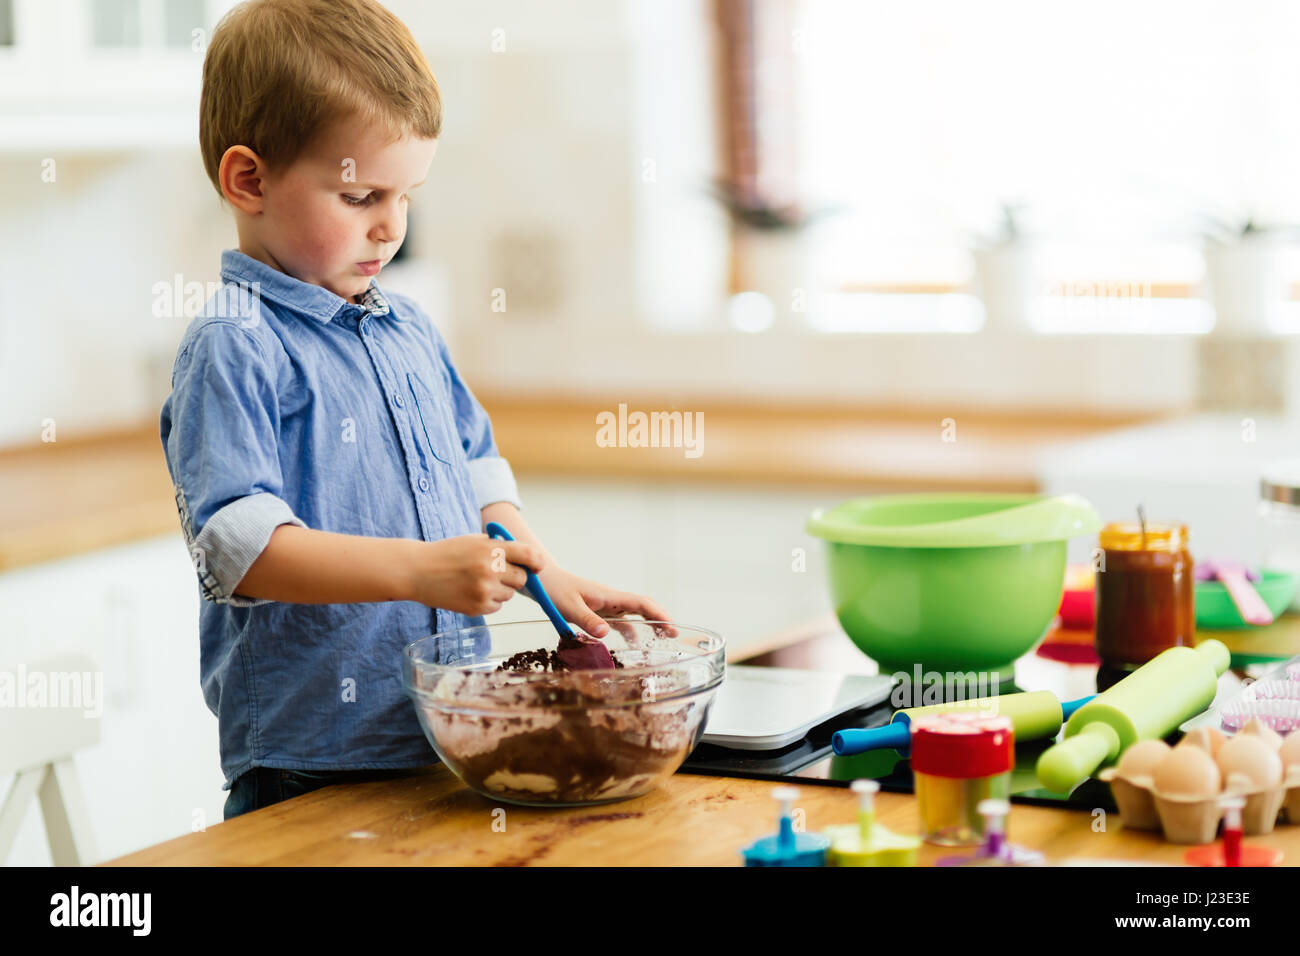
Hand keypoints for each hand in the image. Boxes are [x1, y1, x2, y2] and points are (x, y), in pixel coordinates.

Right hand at [409, 533, 544, 615]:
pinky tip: (471, 592)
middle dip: (514, 576)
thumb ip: (499, 547)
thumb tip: (527, 558)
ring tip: (478, 581)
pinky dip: (489, 601)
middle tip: (497, 573)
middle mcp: (491, 570)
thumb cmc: (447, 553)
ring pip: (509, 594)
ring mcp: (484, 590)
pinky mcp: (477, 607)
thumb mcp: (474, 541)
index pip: (528, 555)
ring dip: (500, 589)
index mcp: (491, 549)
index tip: (537, 566)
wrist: (418, 571)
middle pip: (522, 578)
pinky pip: (497, 606)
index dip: (536, 561)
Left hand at [533, 566, 676, 638]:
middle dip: (660, 619)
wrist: (542, 579)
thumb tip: (606, 633)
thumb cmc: (554, 590)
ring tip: (660, 641)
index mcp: (608, 596)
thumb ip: (586, 619)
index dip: (658, 613)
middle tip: (674, 635)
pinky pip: (619, 622)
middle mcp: (611, 600)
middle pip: (642, 607)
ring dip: (648, 626)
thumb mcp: (569, 606)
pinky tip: (633, 644)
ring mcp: (606, 605)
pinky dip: (630, 631)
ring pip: (633, 615)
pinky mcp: (598, 611)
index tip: (671, 625)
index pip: (640, 603)